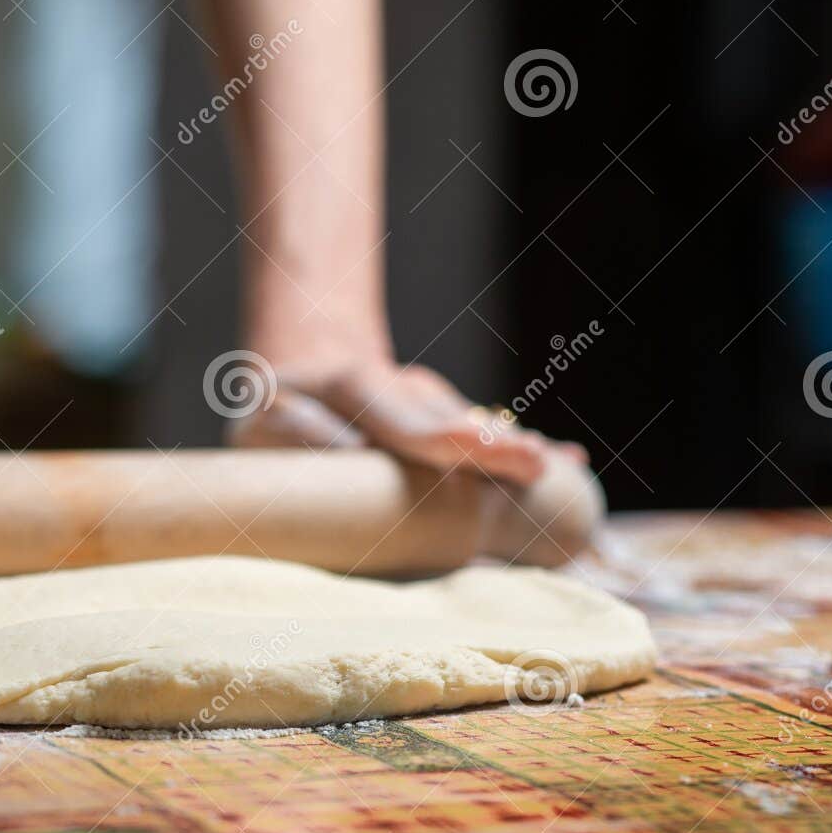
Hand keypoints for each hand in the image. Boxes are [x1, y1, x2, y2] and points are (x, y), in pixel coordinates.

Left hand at [228, 358, 585, 484]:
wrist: (305, 366)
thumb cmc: (272, 411)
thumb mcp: (260, 419)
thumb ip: (294, 432)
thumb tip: (348, 454)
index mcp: (355, 387)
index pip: (405, 420)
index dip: (442, 438)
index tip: (475, 446)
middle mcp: (405, 390)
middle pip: (455, 425)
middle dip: (493, 447)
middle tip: (535, 464)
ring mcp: (432, 402)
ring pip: (475, 429)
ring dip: (514, 451)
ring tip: (559, 466)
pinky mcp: (448, 419)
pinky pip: (486, 437)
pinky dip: (524, 451)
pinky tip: (571, 463)